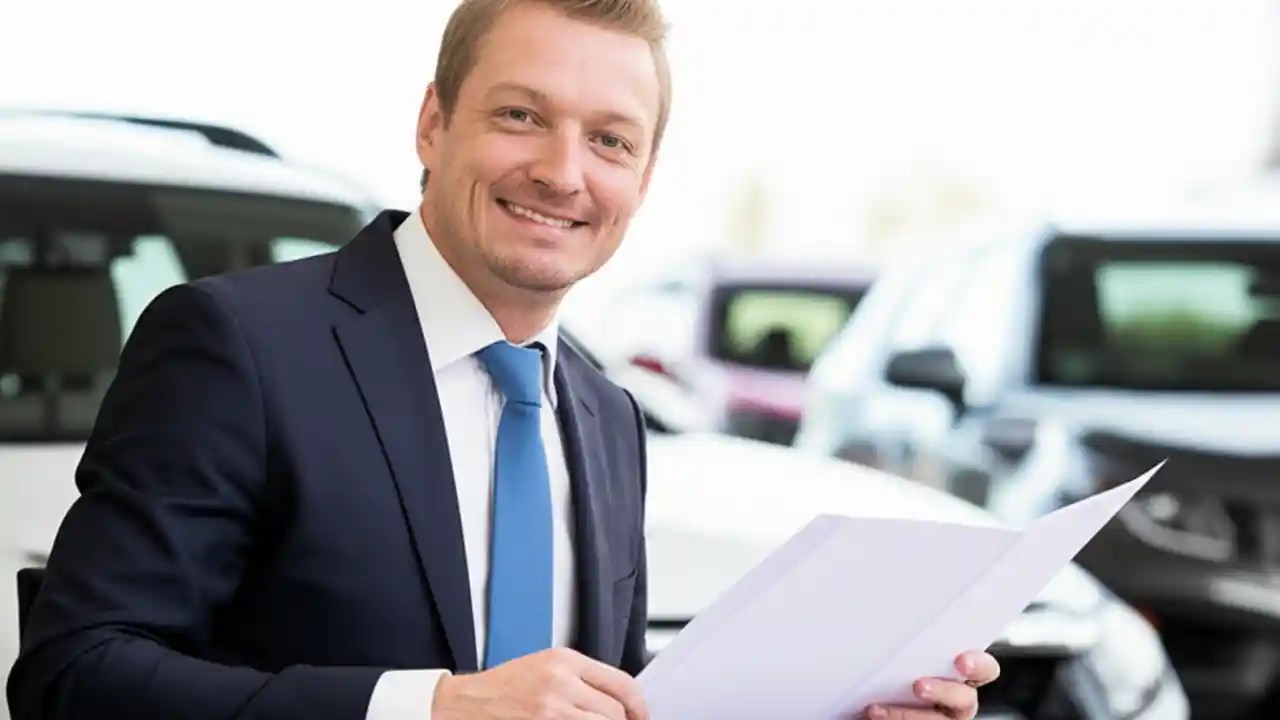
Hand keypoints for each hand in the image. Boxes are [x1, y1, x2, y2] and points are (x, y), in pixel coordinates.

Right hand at [432, 647, 648, 719]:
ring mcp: (551, 711)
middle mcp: (560, 684)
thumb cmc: (504, 686)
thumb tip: (618, 699)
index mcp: (565, 661)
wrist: (466, 703)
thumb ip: (582, 677)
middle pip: (615, 712)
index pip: (622, 683)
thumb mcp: (546, 666)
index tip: (642, 716)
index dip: (639, 706)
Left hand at [864, 651, 1000, 719]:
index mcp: (962, 673)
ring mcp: (943, 718)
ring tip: (878, 709)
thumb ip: (914, 641)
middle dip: (943, 691)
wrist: (871, 694)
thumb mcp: (908, 649)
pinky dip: (893, 719)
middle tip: (918, 685)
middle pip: (964, 699)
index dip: (978, 665)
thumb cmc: (893, 666)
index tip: (961, 661)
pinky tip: (873, 712)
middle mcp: (958, 700)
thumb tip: (889, 617)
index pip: (985, 669)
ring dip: (908, 715)